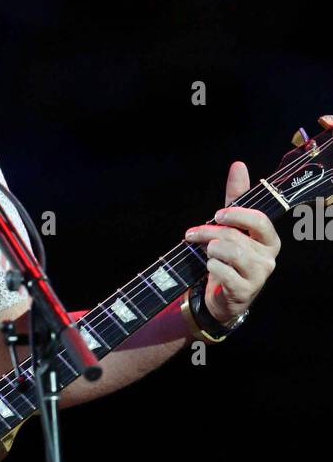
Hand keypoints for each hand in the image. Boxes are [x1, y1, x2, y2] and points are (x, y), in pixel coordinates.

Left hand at [184, 160, 280, 325]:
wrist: (224, 296)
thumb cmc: (229, 257)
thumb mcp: (232, 226)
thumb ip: (236, 198)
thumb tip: (238, 166)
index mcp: (269, 239)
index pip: (260, 221)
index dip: (237, 216)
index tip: (217, 215)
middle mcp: (269, 257)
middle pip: (236, 237)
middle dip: (209, 232)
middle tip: (192, 234)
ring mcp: (259, 276)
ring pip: (230, 253)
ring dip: (211, 250)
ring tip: (206, 253)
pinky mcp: (245, 291)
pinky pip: (224, 272)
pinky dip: (212, 267)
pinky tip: (210, 267)